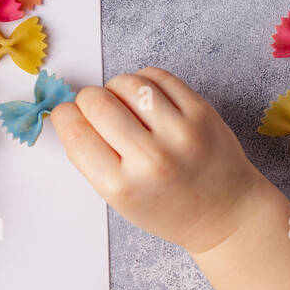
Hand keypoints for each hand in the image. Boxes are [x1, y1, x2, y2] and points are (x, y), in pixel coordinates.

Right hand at [49, 67, 271, 253]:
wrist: (224, 213)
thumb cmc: (166, 207)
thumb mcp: (118, 199)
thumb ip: (91, 157)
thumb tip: (70, 111)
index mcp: (121, 187)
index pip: (75, 132)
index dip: (64, 116)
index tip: (68, 115)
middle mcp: (151, 159)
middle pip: (96, 102)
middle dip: (88, 99)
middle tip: (97, 110)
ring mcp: (180, 133)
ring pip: (126, 82)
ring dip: (116, 88)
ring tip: (124, 105)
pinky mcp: (202, 113)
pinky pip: (157, 76)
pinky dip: (143, 81)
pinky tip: (145, 98)